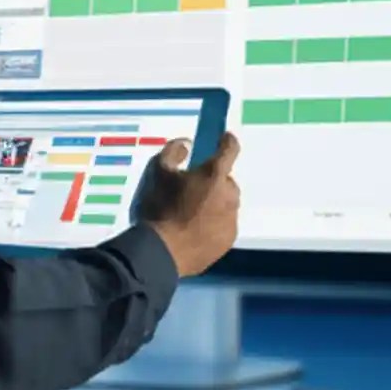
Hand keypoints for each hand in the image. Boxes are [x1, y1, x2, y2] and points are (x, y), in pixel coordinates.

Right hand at [136, 133, 240, 276]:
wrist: (164, 251)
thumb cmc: (161, 207)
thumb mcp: (159, 173)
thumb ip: (173, 152)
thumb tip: (186, 144)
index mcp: (214, 175)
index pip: (230, 150)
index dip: (228, 141)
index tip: (225, 138)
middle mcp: (229, 194)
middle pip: (227, 181)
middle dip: (215, 180)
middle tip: (195, 187)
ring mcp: (231, 219)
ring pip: (227, 204)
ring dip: (216, 202)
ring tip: (193, 212)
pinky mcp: (229, 239)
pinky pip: (225, 224)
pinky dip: (215, 222)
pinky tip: (196, 229)